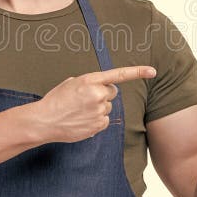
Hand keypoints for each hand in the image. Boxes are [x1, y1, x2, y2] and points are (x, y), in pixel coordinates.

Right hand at [37, 65, 156, 142]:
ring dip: (97, 109)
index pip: (118, 75)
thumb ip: (89, 83)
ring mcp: (98, 111)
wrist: (44, 121)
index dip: (137, 72)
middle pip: (112, 92)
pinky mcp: (98, 125)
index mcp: (90, 80)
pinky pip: (104, 121)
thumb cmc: (56, 100)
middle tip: (85, 99)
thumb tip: (101, 89)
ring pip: (107, 107)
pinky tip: (82, 121)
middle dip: (103, 94)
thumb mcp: (71, 83)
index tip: (152, 71)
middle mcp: (97, 94)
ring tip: (79, 111)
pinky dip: (96, 121)